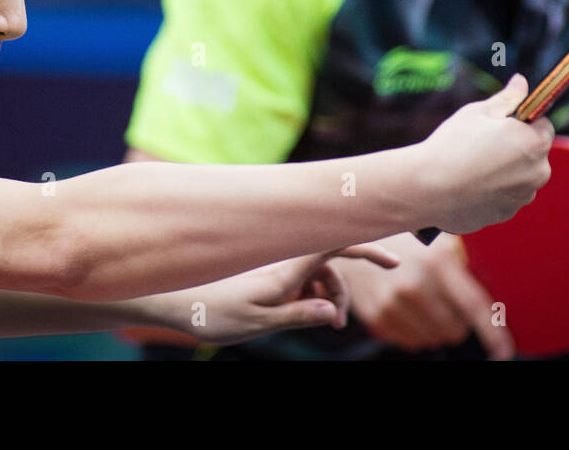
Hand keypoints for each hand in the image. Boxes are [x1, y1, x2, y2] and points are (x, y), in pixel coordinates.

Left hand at [165, 244, 399, 346]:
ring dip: (327, 295)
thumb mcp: (259, 321)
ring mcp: (277, 263)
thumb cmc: (213, 311)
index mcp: (286, 265)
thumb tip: (333, 314)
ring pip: (318, 272)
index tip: (393, 258)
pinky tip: (304, 312)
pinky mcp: (269, 271)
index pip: (334, 243)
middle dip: (343, 288)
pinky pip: (303, 276)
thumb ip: (299, 314)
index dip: (365, 243)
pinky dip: (311, 292)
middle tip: (339, 325)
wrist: (175, 300)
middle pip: (332, 261)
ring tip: (322, 324)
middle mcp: (284, 257)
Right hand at [341, 231, 514, 358]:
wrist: (356, 236)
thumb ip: (459, 270)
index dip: (492, 333)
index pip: (473, 307)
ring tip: (423, 302)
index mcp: (437, 262)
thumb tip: (487, 308)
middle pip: (454, 329)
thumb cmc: (404, 238)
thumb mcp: (436, 242)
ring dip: (435, 328)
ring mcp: (394, 303)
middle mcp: (416, 285)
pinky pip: (411, 342)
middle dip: (457, 323)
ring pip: (432, 338)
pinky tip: (407, 308)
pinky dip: (415, 331)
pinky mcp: (378, 315)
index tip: (504, 351)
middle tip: (444, 302)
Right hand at [417, 74, 553, 234]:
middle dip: (516, 147)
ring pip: (520, 176)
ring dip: (506, 170)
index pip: (544, 126)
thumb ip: (507, 98)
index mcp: (534, 143)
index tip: (503, 122)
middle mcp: (537, 173)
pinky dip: (493, 190)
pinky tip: (469, 184)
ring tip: (473, 165)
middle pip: (534, 153)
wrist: (427, 189)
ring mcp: (522, 197)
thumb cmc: (452, 145)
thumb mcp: (478, 113)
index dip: (523, 121)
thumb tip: (522, 82)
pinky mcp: (506, 215)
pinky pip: (505, 196)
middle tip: (483, 143)